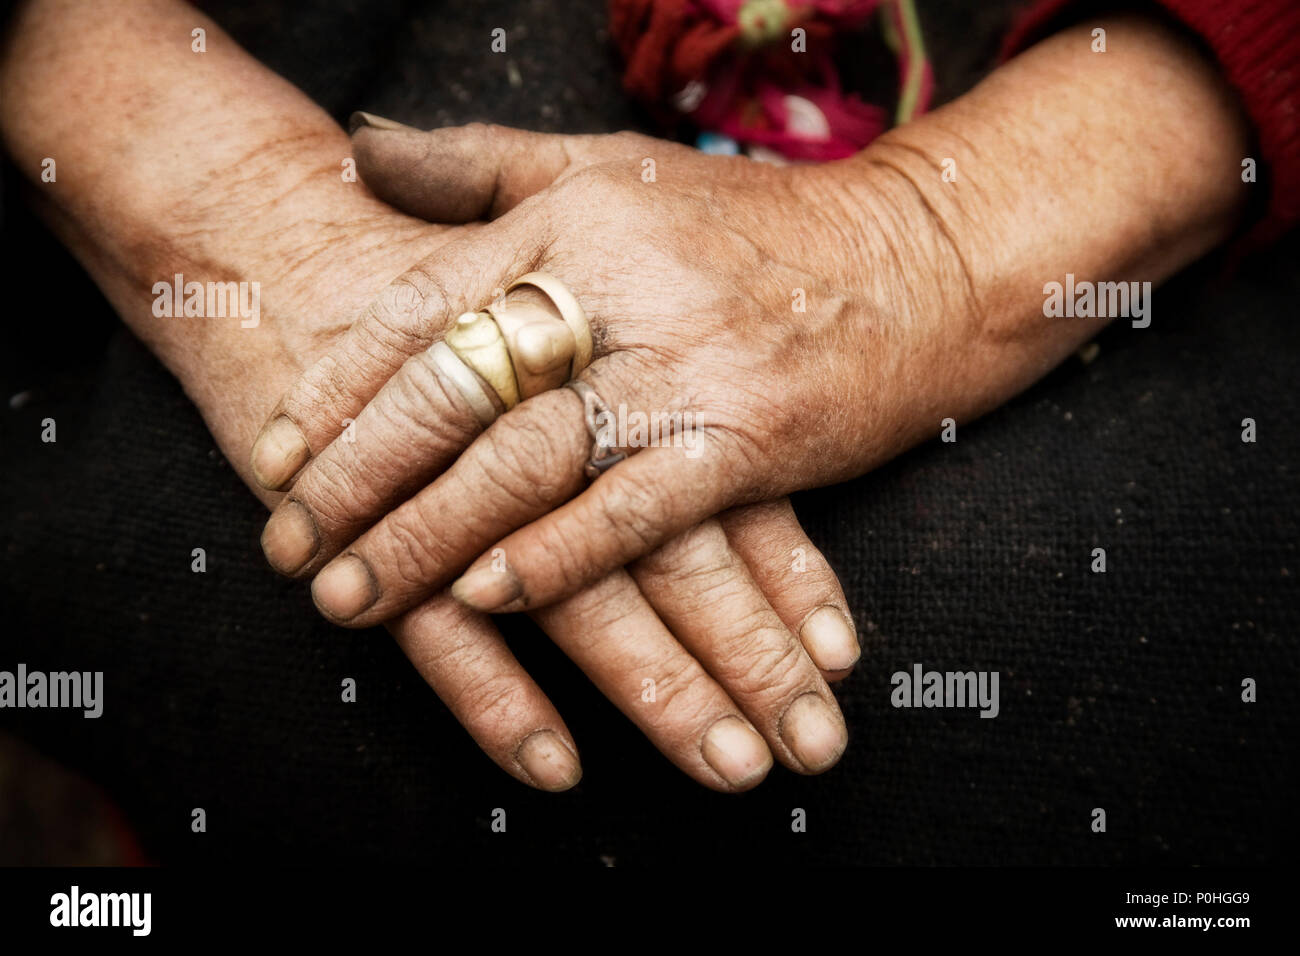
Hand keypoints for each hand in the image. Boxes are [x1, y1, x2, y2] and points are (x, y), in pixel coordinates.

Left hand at [1, 0, 861, 789]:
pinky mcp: (746, 438)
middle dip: (358, 481)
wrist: (913, 261)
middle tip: (291, 552)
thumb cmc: (749, 226)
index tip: (275, 460)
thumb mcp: (609, 172)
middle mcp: (615, 290)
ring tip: (355, 599)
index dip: (338, 389)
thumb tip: (360, 145)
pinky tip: (489, 597)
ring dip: (430, 538)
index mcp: (568, 221)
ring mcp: (682, 368)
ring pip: (526, 460)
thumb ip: (479, 166)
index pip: (420, 306)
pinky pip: (635, 508)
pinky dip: (558, 555)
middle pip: (455, 390)